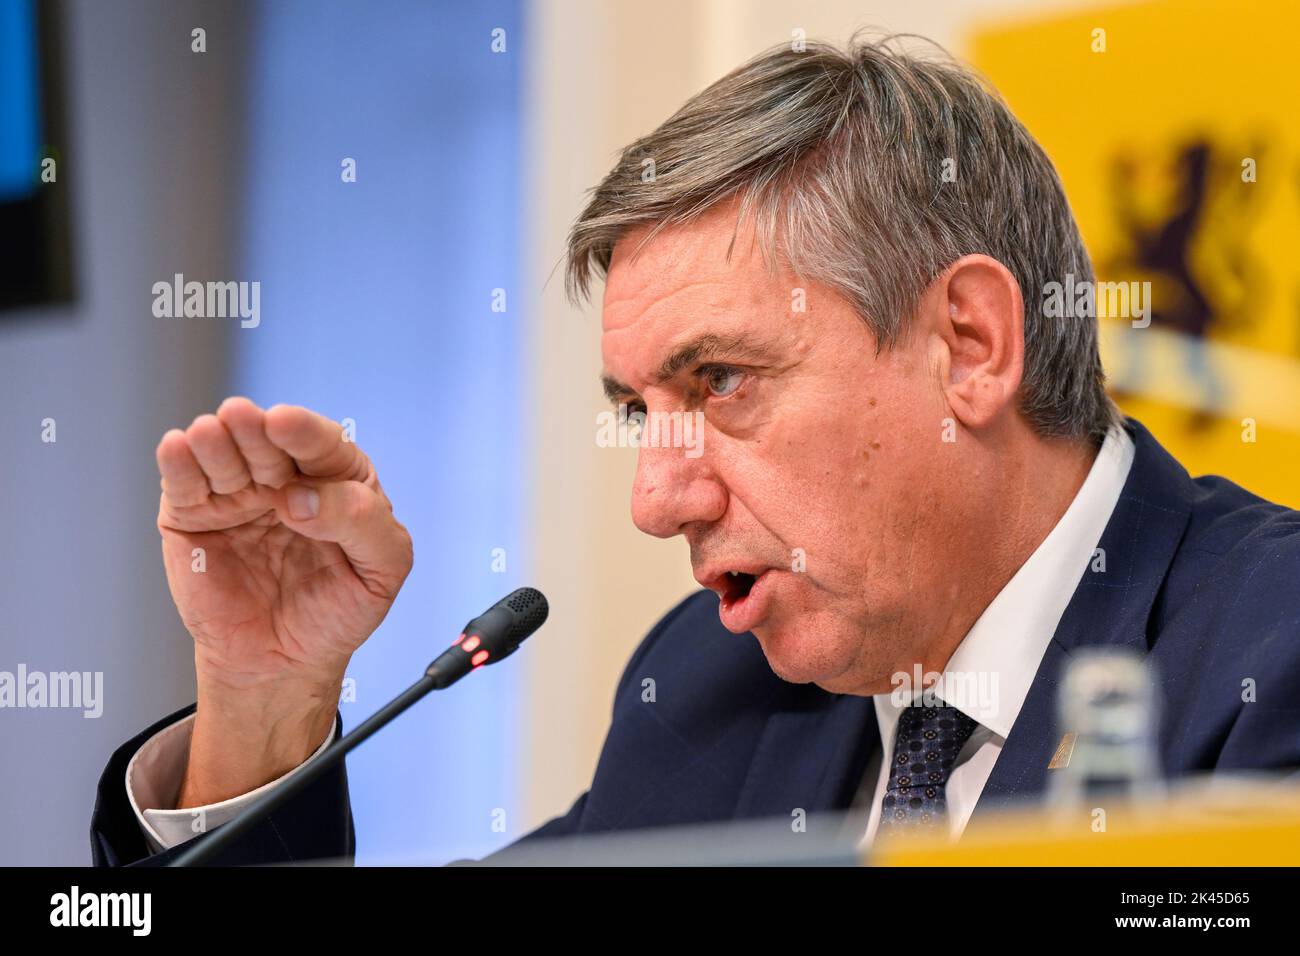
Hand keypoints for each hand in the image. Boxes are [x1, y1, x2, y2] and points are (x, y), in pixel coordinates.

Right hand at [154, 398, 412, 805]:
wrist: (284, 663)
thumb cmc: (338, 610)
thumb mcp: (382, 568)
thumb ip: (361, 522)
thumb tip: (302, 497)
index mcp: (337, 478)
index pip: (323, 443)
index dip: (304, 432)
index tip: (285, 424)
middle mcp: (284, 476)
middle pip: (267, 440)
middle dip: (256, 430)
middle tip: (245, 422)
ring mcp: (236, 493)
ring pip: (222, 452)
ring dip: (216, 440)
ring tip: (212, 435)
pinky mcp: (193, 516)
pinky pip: (183, 484)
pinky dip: (178, 463)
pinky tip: (178, 448)